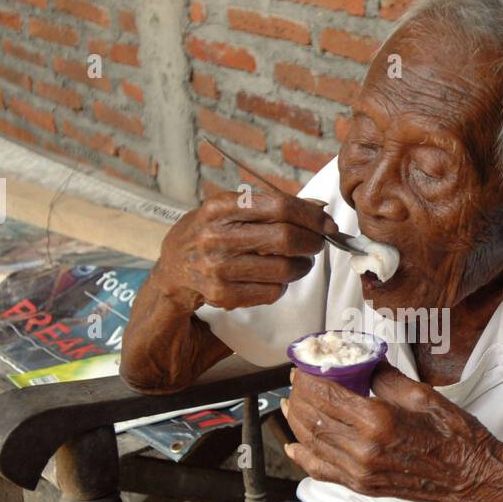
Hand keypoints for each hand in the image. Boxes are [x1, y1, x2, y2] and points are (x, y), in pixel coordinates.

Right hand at [152, 190, 337, 310]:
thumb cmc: (211, 231)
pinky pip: (272, 292)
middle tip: (317, 244)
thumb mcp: (231, 208)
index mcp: (220, 207)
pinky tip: (275, 277)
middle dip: (312, 242)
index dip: (311, 216)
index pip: (279, 206)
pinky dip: (283, 285)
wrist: (175, 266)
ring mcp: (218, 268)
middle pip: (285, 239)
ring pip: (283, 270)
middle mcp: (216, 237)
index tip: (327, 223)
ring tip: (300, 262)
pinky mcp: (222, 295)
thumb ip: (273, 206)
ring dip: (302, 266)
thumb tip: (319, 208)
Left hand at [280, 359, 499, 501]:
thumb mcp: (421, 394)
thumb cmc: (454, 435)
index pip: (326, 395)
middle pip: (314, 418)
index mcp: (378, 420)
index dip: (308, 379)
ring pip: (313, 442)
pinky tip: (293, 445)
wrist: (470, 475)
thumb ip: (384, 377)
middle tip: (297, 382)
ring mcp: (360, 471)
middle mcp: (363, 449)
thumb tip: (361, 362)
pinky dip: (304, 457)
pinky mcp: (362, 485)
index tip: (303, 367)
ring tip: (292, 404)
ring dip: (297, 421)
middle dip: (300, 396)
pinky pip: (322, 471)